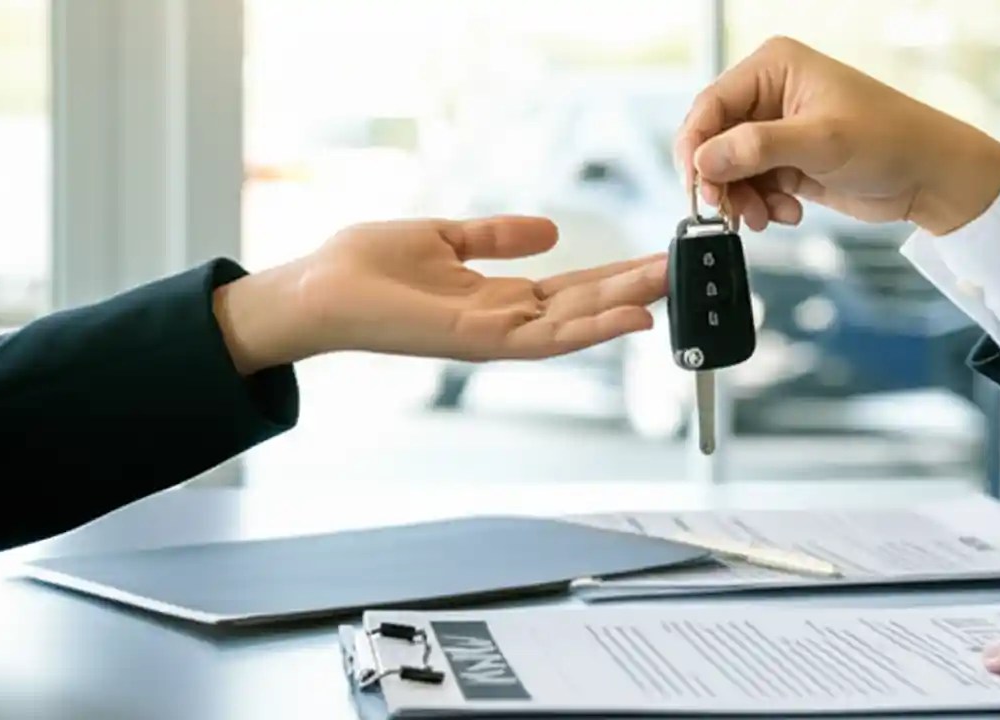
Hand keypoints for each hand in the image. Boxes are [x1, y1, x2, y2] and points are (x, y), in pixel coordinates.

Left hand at [214, 216, 665, 373]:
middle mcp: (502, 320)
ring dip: (624, 308)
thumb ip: (497, 237)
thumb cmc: (365, 267)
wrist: (317, 289)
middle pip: (582, 307)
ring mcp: (493, 335)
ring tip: (671, 288)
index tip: (655, 258)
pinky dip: (592, 330)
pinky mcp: (478, 340)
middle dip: (632, 290)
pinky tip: (629, 316)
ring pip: (575, 324)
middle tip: (682, 272)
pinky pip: (547, 339)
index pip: (570, 287)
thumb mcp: (445, 237)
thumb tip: (549, 230)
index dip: (613, 275)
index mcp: (496, 297)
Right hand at [674, 37, 999, 235]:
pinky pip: (751, 186)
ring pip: (728, 169)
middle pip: (713, 140)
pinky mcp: (785, 160)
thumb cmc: (891, 140)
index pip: (710, 104)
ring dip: (741, 199)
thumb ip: (756, 149)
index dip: (696, 146)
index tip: (696, 184)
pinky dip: (761, 205)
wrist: (930, 176)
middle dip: (720, 179)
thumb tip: (704, 160)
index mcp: (774, 67)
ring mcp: (776, 129)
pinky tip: (786, 213)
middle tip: (728, 210)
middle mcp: (769, 94)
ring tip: (764, 217)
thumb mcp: (820, 142)